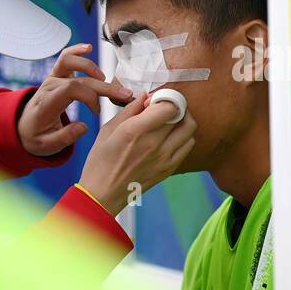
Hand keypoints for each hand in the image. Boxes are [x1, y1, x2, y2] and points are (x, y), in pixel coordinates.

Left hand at [18, 44, 132, 156]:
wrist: (24, 127)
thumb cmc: (36, 136)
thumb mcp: (47, 146)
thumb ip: (65, 137)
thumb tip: (84, 126)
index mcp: (47, 103)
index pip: (71, 89)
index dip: (90, 96)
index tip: (97, 111)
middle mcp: (49, 87)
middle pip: (79, 79)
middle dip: (104, 86)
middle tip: (124, 95)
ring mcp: (52, 78)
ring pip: (70, 62)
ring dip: (91, 67)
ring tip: (105, 79)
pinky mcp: (56, 75)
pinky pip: (65, 57)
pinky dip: (76, 50)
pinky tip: (88, 47)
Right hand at [78, 92, 197, 214]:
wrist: (103, 193)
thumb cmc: (101, 161)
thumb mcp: (109, 129)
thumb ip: (130, 110)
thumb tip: (146, 96)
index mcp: (136, 130)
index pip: (168, 106)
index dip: (165, 98)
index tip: (157, 100)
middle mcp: (154, 143)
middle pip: (181, 114)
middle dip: (174, 105)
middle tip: (165, 107)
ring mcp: (164, 158)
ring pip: (189, 128)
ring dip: (182, 119)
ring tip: (170, 120)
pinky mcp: (169, 168)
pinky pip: (188, 145)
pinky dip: (184, 136)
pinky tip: (171, 136)